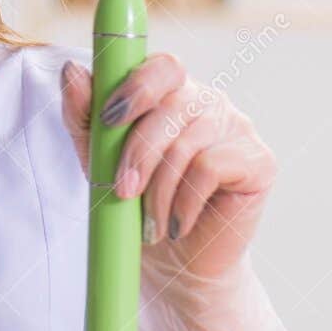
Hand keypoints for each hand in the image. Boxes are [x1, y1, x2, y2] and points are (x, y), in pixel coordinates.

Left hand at [59, 53, 275, 280]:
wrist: (174, 263)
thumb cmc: (137, 206)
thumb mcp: (99, 162)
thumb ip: (84, 117)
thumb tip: (72, 70)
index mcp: (172, 94)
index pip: (162, 67)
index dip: (136, 87)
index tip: (108, 120)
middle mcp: (208, 103)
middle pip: (171, 107)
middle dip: (138, 153)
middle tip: (122, 192)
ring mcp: (238, 128)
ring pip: (188, 143)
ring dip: (158, 190)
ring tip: (149, 223)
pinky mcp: (259, 160)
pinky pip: (212, 168)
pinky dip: (185, 202)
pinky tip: (178, 224)